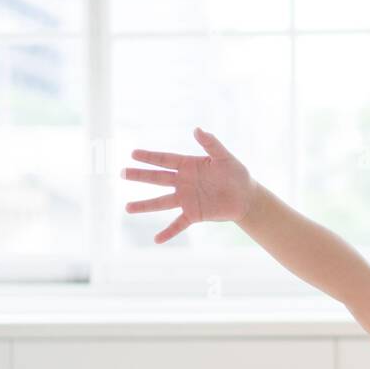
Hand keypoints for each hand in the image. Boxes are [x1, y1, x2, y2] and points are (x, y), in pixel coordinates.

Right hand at [121, 127, 257, 242]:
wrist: (247, 196)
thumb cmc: (237, 174)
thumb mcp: (224, 157)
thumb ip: (211, 144)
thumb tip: (197, 129)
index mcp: (189, 166)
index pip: (165, 160)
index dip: (150, 157)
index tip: (133, 154)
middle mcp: (184, 182)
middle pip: (158, 179)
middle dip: (140, 176)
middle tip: (122, 173)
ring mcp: (187, 199)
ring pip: (161, 202)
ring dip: (145, 205)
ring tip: (127, 208)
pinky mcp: (194, 214)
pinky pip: (178, 224)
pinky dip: (168, 232)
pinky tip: (156, 239)